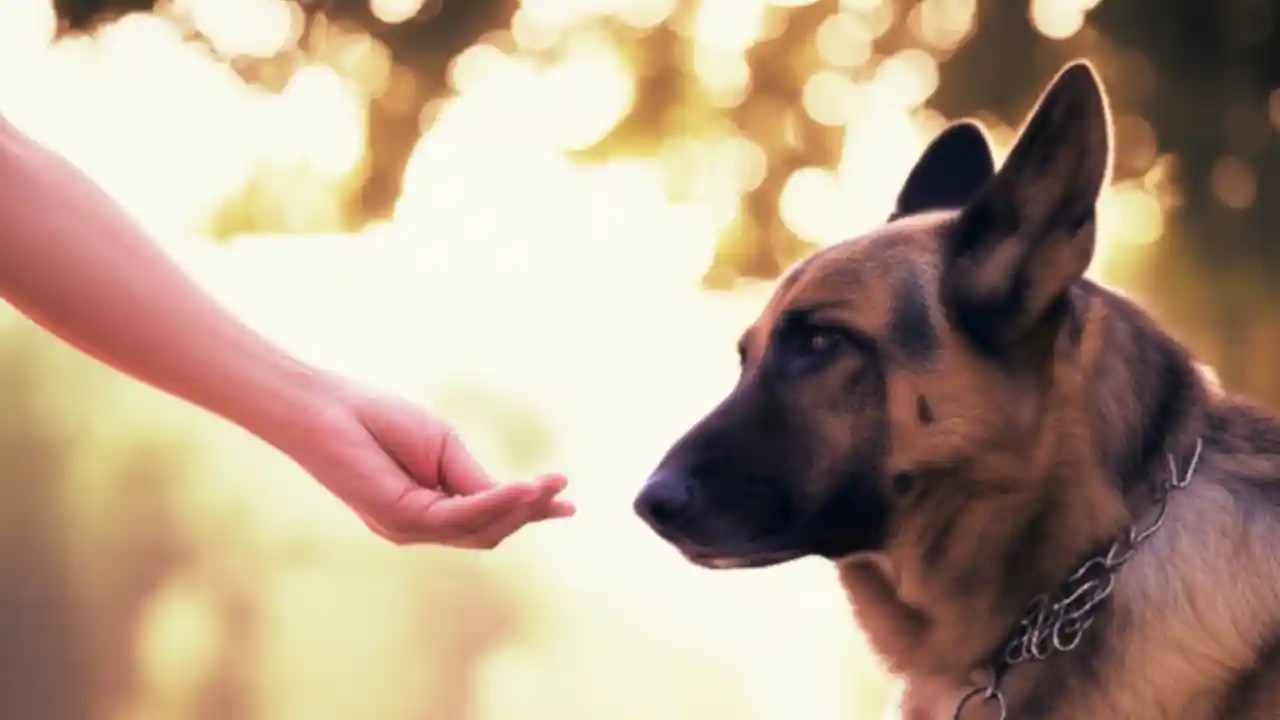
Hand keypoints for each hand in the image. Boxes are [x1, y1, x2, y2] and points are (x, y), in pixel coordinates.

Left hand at [284, 385, 573, 547]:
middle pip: (489, 531)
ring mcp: (410, 528)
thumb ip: (474, 478)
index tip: (569, 505)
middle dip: (530, 514)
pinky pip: (460, 515)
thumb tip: (516, 498)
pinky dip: (495, 501)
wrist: (328, 408)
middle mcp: (421, 526)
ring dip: (520, 508)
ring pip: (480, 529)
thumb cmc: (379, 420)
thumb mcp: (443, 448)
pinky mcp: (401, 518)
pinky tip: (523, 487)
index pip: (487, 518)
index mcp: (431, 508)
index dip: (529, 512)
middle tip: (567, 500)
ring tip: (551, 487)